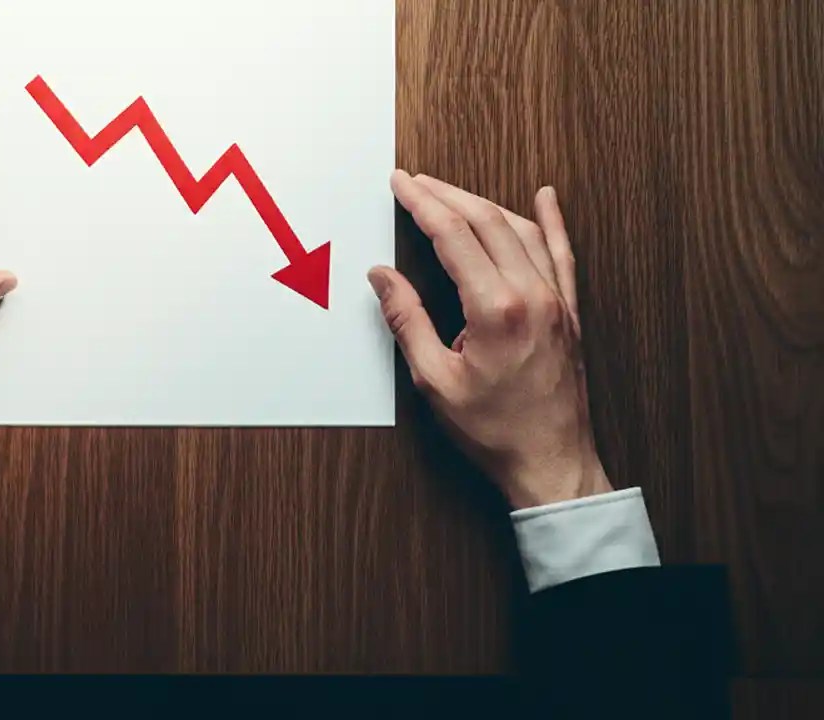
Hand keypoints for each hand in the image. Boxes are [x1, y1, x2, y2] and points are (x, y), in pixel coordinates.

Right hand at [369, 171, 610, 508]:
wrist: (551, 462)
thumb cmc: (495, 431)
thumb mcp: (434, 380)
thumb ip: (407, 321)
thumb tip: (383, 278)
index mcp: (496, 309)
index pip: (453, 236)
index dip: (422, 204)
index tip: (402, 184)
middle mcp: (532, 294)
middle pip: (486, 221)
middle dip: (447, 195)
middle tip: (417, 182)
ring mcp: (556, 300)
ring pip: (521, 230)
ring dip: (485, 203)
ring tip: (454, 192)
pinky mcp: (569, 311)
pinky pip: (561, 253)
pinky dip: (551, 222)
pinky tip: (545, 198)